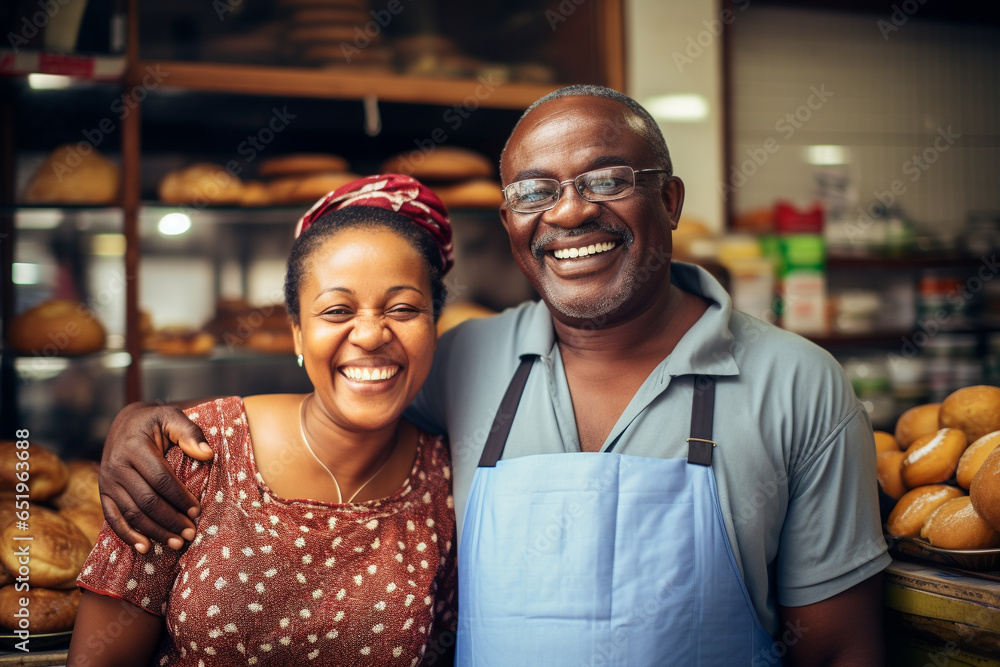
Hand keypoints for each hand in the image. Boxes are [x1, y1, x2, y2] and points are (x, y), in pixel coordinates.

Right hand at [99, 402, 212, 552]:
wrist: (125, 422)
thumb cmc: (155, 422)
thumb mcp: (173, 417)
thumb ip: (190, 432)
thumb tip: (208, 454)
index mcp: (134, 447)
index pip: (160, 479)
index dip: (179, 498)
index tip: (197, 511)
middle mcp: (116, 465)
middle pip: (146, 500)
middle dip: (170, 520)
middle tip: (191, 533)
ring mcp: (107, 481)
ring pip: (131, 513)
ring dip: (155, 531)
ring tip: (177, 543)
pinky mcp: (103, 493)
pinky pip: (113, 518)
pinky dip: (127, 535)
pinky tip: (145, 548)